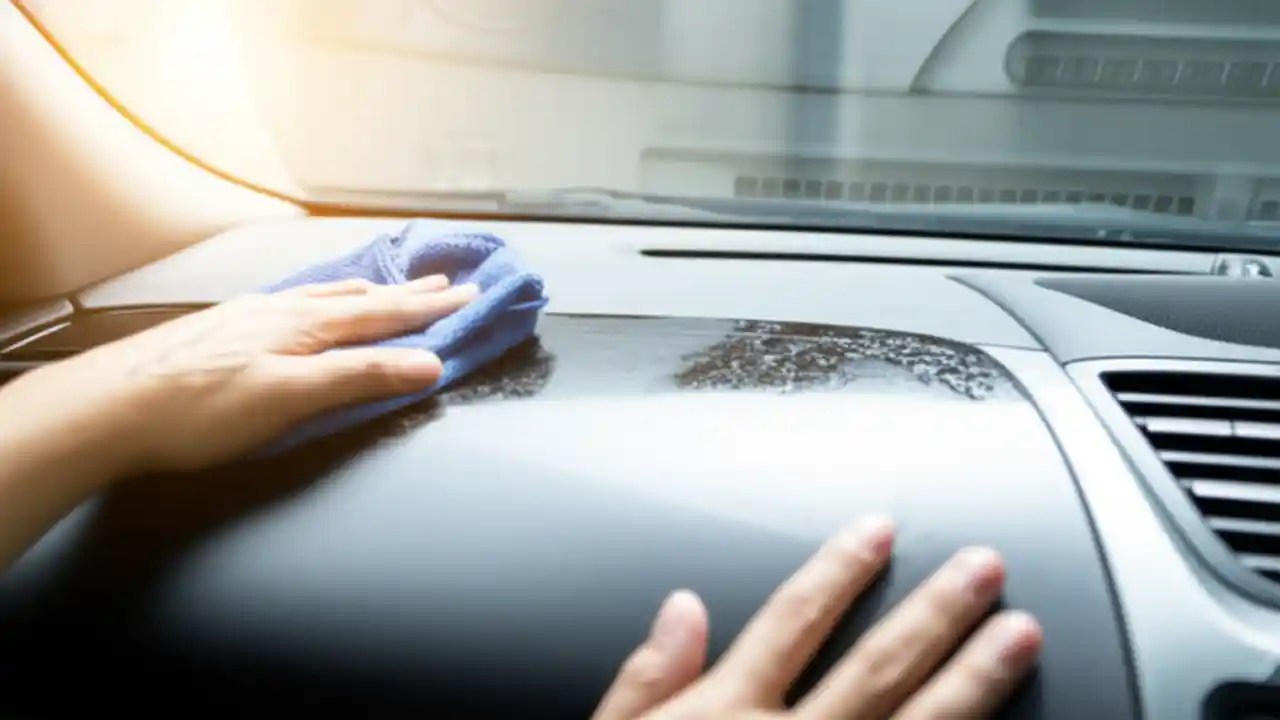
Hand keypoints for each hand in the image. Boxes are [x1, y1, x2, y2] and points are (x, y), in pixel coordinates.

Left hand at [0, 275, 476, 478]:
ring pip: (327, 295)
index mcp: (307, 327)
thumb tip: (428, 363)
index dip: (430, 310)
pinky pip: (298, 301)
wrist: (111, 405)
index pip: (383, 315)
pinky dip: (327, 297)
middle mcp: (285, 311)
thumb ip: (358, 377)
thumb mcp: (290, 399)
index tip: (469, 296)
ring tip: (392, 285)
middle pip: (360, 299)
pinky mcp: (228, 328)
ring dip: (369, 291)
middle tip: (448, 280)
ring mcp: (254, 316)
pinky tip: (315, 302)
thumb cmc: (200, 411)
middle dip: (409, 293)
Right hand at [593, 518, 1041, 719]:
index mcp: (728, 717)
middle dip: (934, 612)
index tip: (878, 531)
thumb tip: (682, 607)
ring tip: (1021, 636)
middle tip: (984, 567)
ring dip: (973, 680)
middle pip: (876, 666)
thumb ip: (647, 680)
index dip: (838, 571)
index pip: (793, 622)